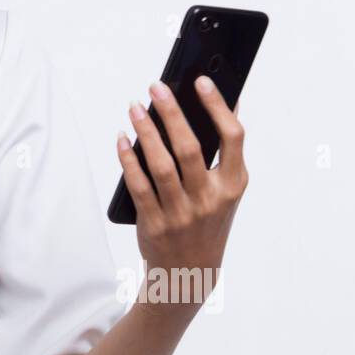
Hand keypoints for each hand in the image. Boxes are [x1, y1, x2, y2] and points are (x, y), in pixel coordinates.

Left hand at [115, 76, 248, 315]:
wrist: (190, 273)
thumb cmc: (208, 221)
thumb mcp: (226, 191)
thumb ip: (224, 153)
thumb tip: (224, 103)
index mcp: (233, 185)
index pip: (232, 138)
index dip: (218, 106)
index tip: (201, 81)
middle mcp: (210, 199)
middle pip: (189, 147)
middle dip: (171, 112)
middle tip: (156, 87)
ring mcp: (182, 213)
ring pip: (160, 164)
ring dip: (145, 132)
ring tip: (134, 108)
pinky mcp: (155, 223)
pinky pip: (138, 184)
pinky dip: (128, 158)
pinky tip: (122, 139)